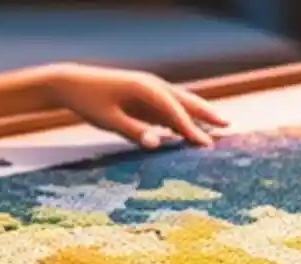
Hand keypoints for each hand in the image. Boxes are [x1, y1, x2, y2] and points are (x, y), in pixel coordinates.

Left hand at [51, 63, 227, 148]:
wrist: (72, 83)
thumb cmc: (89, 101)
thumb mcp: (108, 120)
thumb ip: (133, 131)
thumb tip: (156, 143)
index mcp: (144, 88)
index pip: (174, 109)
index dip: (191, 128)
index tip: (205, 144)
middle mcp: (151, 85)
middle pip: (185, 100)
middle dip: (206, 113)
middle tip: (227, 126)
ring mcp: (149, 90)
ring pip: (180, 102)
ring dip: (199, 114)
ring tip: (218, 126)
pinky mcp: (145, 97)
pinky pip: (169, 108)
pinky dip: (182, 118)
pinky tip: (189, 131)